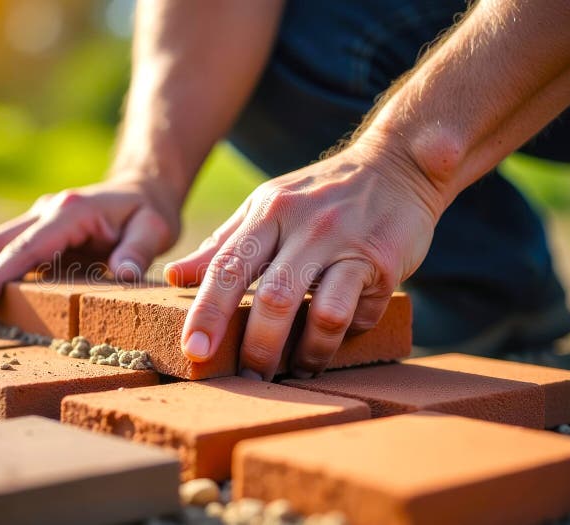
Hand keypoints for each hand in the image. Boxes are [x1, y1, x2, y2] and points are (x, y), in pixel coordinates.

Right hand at [0, 177, 179, 330]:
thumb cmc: (148, 212)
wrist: (144, 189)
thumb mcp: (155, 230)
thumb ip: (138, 252)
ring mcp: (40, 216)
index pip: (24, 248)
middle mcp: (47, 209)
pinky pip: (10, 250)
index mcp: (70, 211)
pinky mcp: (40, 228)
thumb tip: (122, 276)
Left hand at [165, 141, 441, 379]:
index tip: (194, 351)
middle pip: (273, 298)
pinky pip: (359, 313)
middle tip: (249, 378)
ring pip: (321, 313)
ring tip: (296, 371)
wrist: (395, 165)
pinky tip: (334, 340)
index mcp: (267, 212)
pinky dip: (344, 336)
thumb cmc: (318, 195)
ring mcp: (346, 243)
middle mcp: (304, 225)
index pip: (227, 266)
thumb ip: (222, 244)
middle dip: (258, 348)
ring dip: (306, 354)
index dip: (207, 313)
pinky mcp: (382, 262)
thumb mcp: (265, 207)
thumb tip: (174, 277)